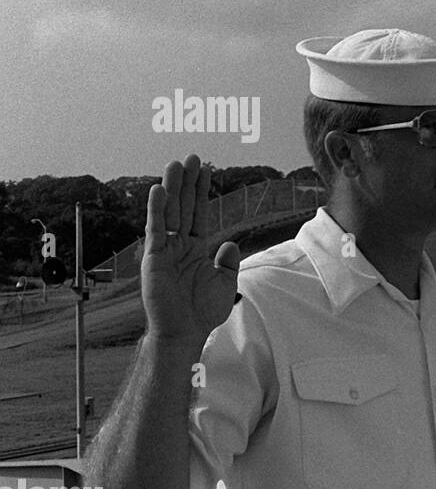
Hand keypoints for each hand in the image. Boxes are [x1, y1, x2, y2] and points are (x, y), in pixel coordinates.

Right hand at [141, 155, 241, 341]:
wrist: (187, 330)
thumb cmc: (204, 311)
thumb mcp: (225, 282)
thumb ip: (228, 261)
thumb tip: (230, 243)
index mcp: (195, 249)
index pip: (199, 213)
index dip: (202, 192)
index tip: (206, 171)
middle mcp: (179, 245)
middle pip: (184, 207)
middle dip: (188, 183)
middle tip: (192, 157)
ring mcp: (165, 250)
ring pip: (169, 212)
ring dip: (172, 188)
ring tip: (176, 164)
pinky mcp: (154, 257)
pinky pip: (155, 229)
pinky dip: (156, 209)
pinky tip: (158, 190)